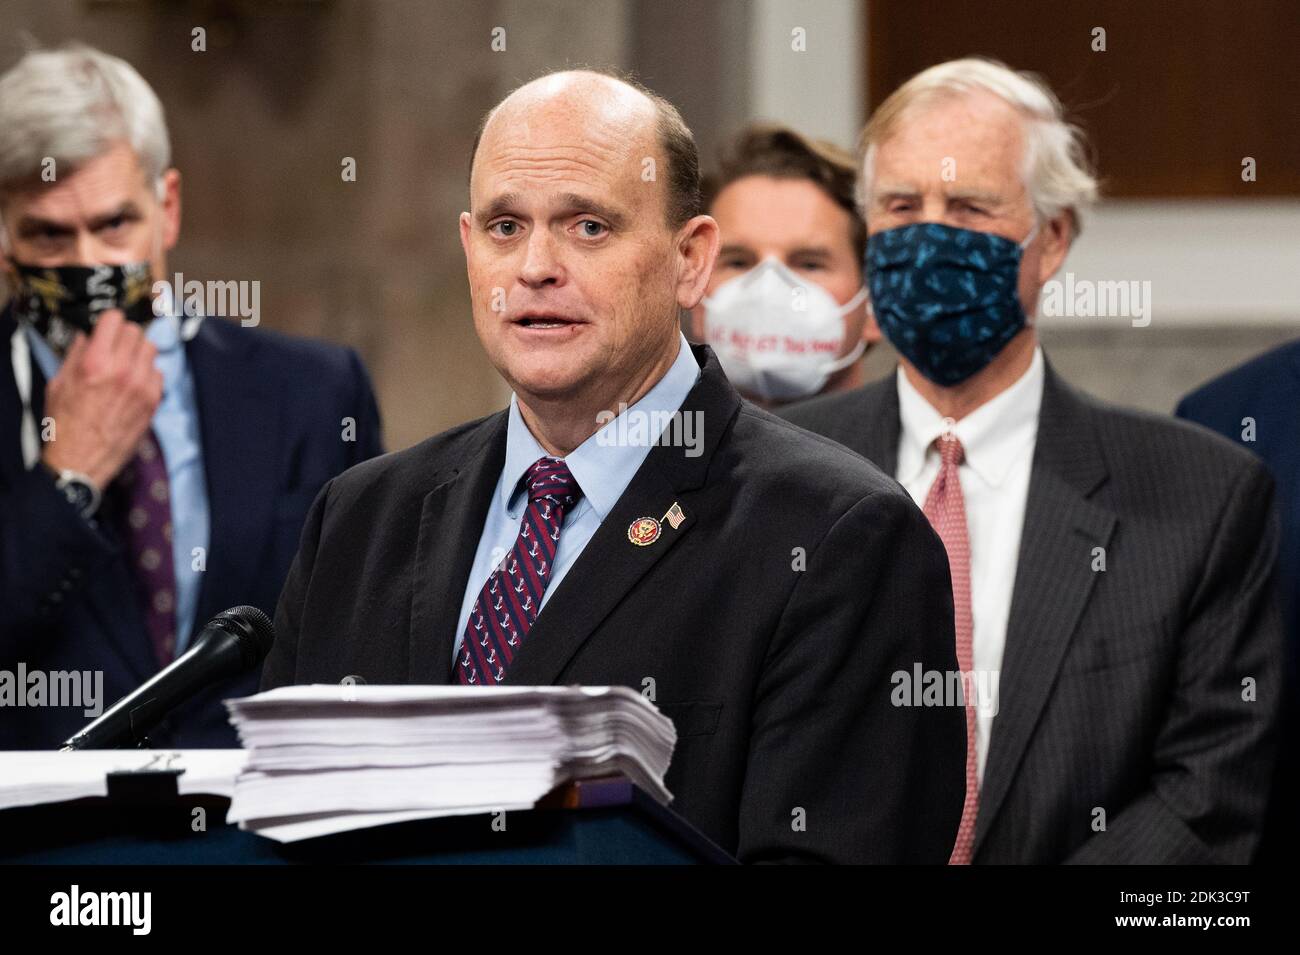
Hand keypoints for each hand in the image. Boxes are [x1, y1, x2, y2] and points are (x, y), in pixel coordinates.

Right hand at [41, 309, 162, 488]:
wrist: (82, 460)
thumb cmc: (66, 424)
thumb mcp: (59, 383)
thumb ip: (75, 354)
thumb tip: (87, 336)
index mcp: (95, 361)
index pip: (116, 319)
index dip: (110, 322)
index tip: (107, 328)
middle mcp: (122, 370)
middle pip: (136, 332)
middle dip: (124, 336)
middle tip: (115, 347)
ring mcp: (142, 385)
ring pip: (151, 349)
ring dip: (138, 353)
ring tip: (125, 365)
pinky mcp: (154, 401)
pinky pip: (159, 372)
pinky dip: (148, 373)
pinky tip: (134, 383)